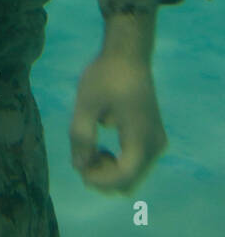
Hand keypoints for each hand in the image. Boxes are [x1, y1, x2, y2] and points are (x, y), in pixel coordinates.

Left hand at [69, 54, 167, 193]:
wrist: (128, 54)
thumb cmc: (106, 75)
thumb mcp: (86, 103)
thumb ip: (81, 136)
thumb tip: (79, 166)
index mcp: (141, 138)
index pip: (124, 177)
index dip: (99, 180)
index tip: (79, 167)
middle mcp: (155, 145)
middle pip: (128, 182)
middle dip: (102, 177)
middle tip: (82, 156)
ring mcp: (157, 142)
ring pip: (132, 175)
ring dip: (108, 171)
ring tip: (90, 148)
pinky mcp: (152, 137)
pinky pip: (134, 163)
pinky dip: (116, 163)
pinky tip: (101, 146)